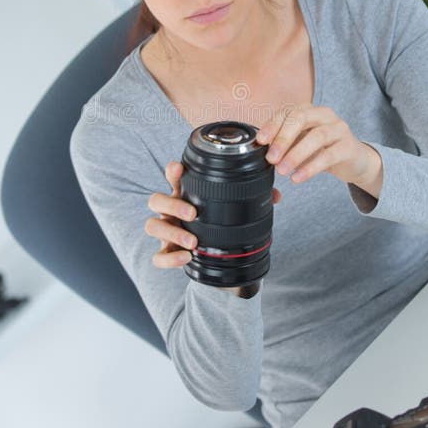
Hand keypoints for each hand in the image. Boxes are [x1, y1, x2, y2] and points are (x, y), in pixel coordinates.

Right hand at [146, 161, 281, 270]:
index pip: (173, 177)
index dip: (173, 171)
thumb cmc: (218, 226)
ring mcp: (166, 232)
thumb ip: (251, 201)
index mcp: (185, 195)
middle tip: (192, 213)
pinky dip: (170, 258)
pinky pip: (157, 256)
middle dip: (172, 204)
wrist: (215, 260)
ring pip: (153, 226)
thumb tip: (275, 196)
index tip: (179, 167)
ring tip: (193, 242)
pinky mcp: (166, 252)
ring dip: (172, 232)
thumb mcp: (232, 211)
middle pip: (156, 200)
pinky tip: (186, 258)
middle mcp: (171, 212)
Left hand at [255, 104, 378, 186]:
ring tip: (282, 170)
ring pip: (316, 136)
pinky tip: (298, 177)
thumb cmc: (323, 149)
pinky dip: (310, 167)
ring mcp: (339, 129)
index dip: (272, 126)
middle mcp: (325, 115)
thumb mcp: (300, 143)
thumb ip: (284, 144)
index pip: (287, 112)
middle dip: (283, 138)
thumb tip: (262, 150)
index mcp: (309, 111)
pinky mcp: (349, 147)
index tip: (261, 141)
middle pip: (301, 118)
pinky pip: (328, 156)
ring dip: (295, 154)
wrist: (354, 161)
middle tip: (271, 158)